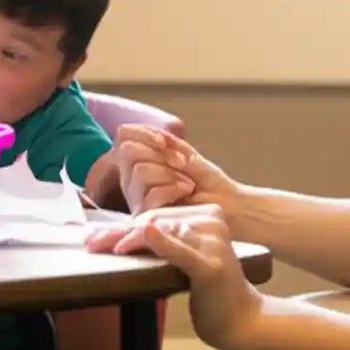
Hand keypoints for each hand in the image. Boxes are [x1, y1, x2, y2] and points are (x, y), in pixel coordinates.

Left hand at [85, 204, 263, 349]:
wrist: (241, 319)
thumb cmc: (210, 290)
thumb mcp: (185, 258)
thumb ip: (164, 241)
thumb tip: (123, 233)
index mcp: (206, 214)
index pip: (156, 214)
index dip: (123, 224)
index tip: (96, 234)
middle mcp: (212, 221)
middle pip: (156, 222)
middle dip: (118, 232)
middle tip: (90, 242)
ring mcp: (213, 242)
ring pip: (162, 233)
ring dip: (128, 238)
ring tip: (103, 245)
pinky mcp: (212, 265)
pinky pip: (182, 251)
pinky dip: (163, 243)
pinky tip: (146, 233)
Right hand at [115, 125, 241, 213]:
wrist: (226, 203)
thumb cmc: (206, 180)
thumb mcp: (185, 152)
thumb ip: (166, 141)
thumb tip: (157, 137)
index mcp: (138, 160)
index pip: (123, 136)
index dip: (142, 133)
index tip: (164, 141)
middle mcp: (132, 179)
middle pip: (128, 151)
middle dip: (160, 154)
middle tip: (182, 163)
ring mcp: (137, 198)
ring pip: (140, 171)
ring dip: (170, 173)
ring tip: (187, 183)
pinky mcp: (147, 216)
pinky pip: (151, 193)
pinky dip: (173, 188)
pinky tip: (185, 192)